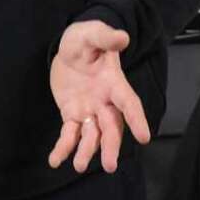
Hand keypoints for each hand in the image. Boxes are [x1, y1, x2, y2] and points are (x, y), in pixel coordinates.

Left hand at [48, 20, 151, 173]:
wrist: (70, 49)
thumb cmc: (85, 40)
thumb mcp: (92, 34)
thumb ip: (105, 37)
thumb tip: (122, 38)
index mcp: (113, 83)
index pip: (128, 103)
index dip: (137, 119)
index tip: (145, 138)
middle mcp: (104, 101)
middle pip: (111, 127)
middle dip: (110, 146)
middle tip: (110, 166)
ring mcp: (89, 110)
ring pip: (91, 135)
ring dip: (87, 151)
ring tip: (78, 166)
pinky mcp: (72, 115)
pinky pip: (69, 134)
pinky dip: (63, 148)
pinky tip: (55, 161)